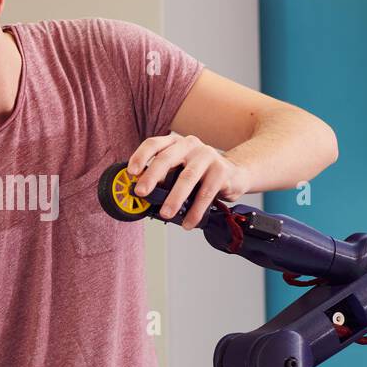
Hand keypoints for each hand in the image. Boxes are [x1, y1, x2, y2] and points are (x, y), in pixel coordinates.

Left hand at [127, 132, 251, 229]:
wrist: (235, 174)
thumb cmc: (200, 174)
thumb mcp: (179, 170)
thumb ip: (163, 177)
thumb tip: (141, 193)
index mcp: (175, 143)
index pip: (153, 144)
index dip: (140, 156)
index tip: (131, 173)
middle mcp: (190, 145)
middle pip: (167, 158)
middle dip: (152, 177)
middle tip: (141, 193)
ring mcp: (207, 156)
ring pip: (187, 177)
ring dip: (174, 198)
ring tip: (166, 214)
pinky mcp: (222, 171)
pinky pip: (206, 193)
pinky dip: (195, 210)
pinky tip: (188, 223)